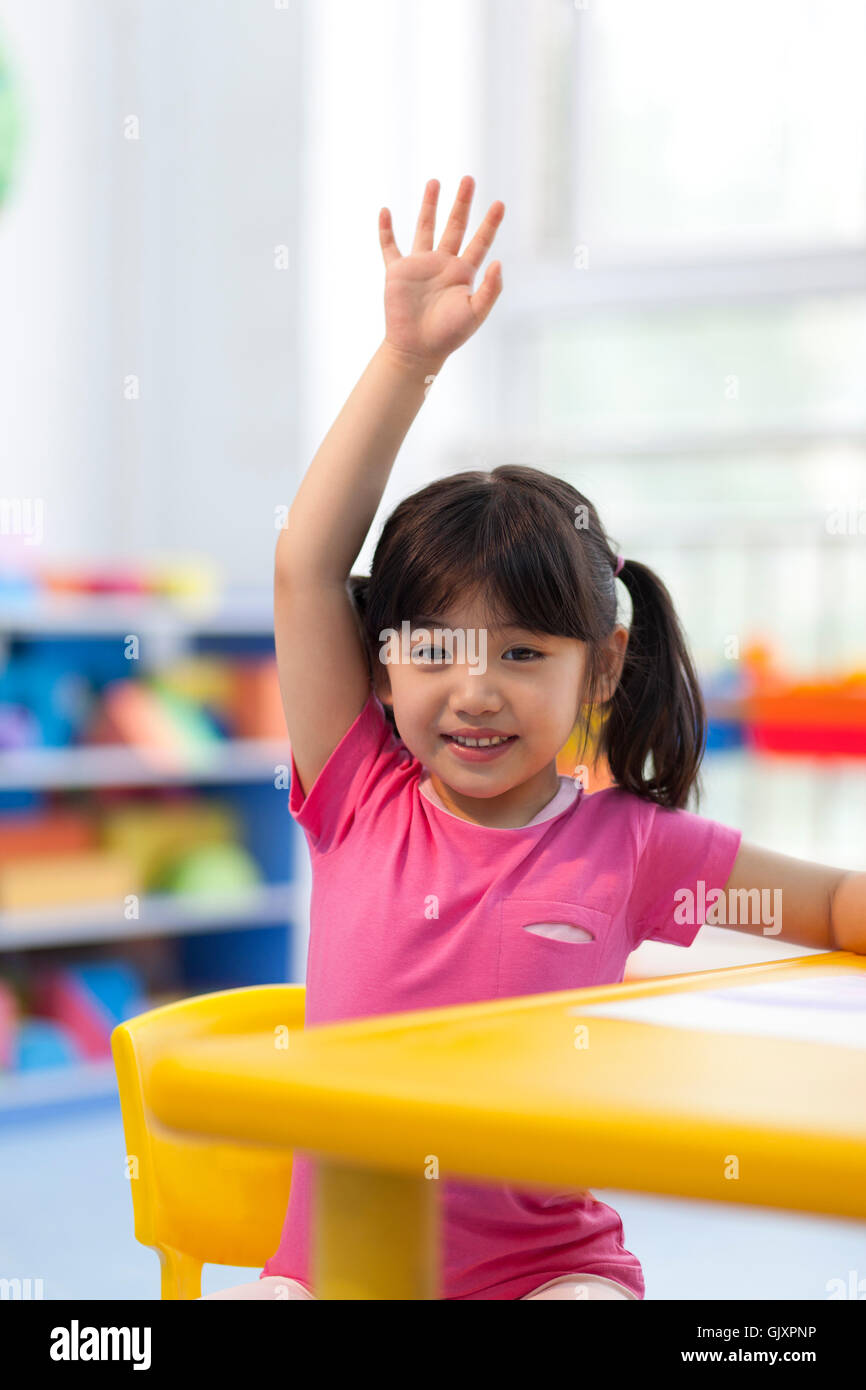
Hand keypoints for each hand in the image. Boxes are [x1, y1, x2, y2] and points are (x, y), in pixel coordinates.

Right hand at [379, 176, 504, 366]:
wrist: (417, 349)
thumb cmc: (449, 335)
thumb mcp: (475, 313)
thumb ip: (490, 289)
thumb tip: (499, 262)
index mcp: (463, 273)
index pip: (480, 242)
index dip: (490, 223)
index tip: (500, 203)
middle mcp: (442, 264)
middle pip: (455, 226)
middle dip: (462, 203)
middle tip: (469, 179)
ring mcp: (419, 266)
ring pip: (425, 228)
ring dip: (429, 205)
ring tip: (434, 181)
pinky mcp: (397, 272)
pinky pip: (389, 247)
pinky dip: (386, 230)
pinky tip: (384, 211)